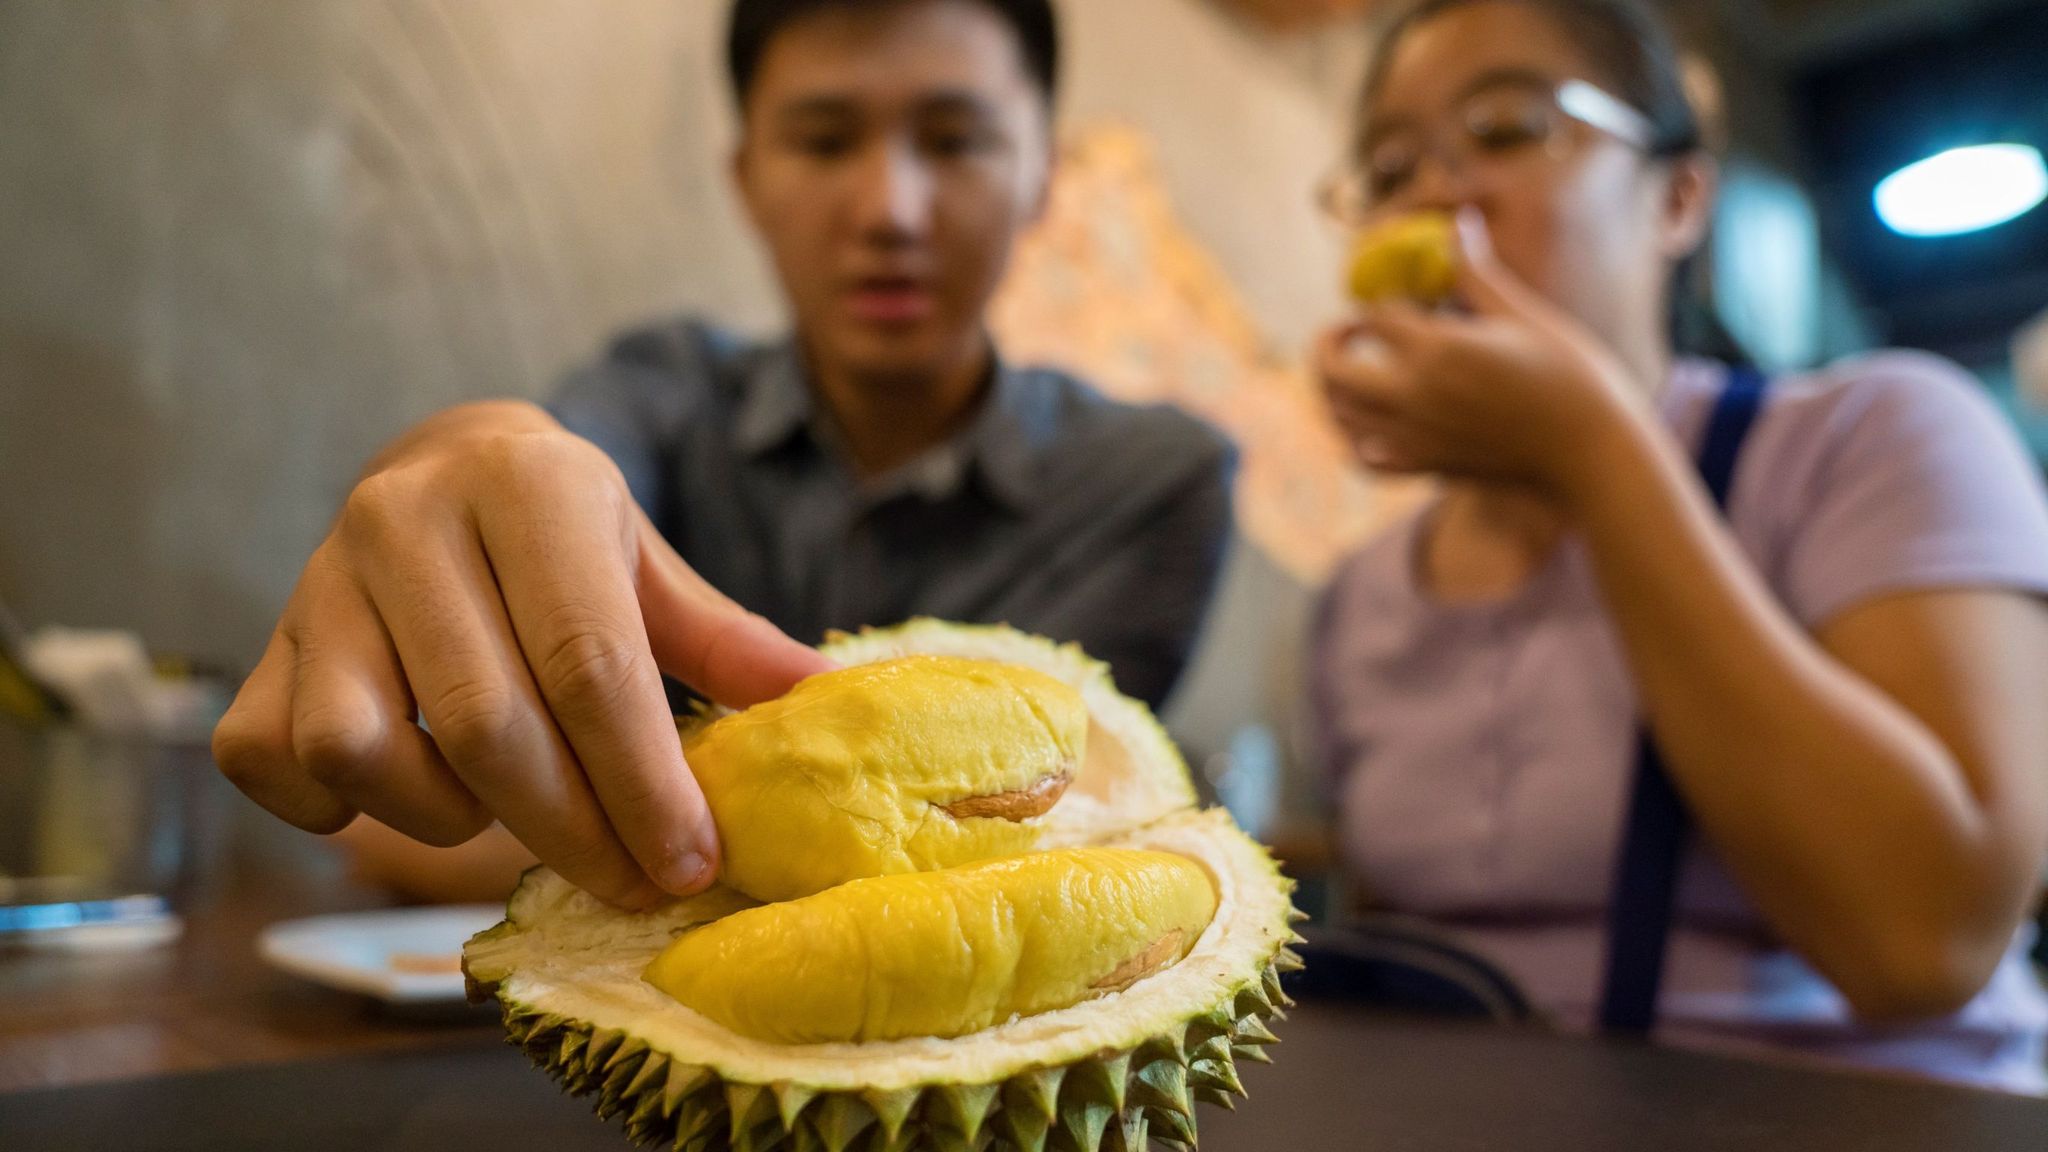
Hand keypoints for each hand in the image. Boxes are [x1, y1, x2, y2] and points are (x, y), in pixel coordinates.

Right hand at [212, 402, 832, 907]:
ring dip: (452, 819)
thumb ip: (726, 639)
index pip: (589, 662)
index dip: (645, 782)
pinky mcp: (262, 646)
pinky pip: (272, 761)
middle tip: (638, 882)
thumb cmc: (562, 534)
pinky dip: (336, 812)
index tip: (693, 862)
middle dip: (577, 831)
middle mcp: (405, 521)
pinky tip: (411, 797)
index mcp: (527, 485)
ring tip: (515, 809)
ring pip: (366, 750)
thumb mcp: (647, 563)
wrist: (442, 466)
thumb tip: (829, 702)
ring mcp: (316, 583)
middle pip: (490, 725)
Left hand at [1317, 208, 1651, 498]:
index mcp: (1439, 349)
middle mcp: (1415, 396)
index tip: (1394, 298)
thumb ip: (1474, 272)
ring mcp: (1414, 438)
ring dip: (1333, 387)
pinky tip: (1368, 419)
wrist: (1591, 451)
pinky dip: (1353, 436)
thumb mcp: (1521, 313)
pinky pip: (1363, 457)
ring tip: (1352, 368)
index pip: (1376, 315)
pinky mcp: (1424, 468)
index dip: (1378, 303)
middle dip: (1330, 342)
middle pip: (1335, 369)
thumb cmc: (1569, 374)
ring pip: (1339, 415)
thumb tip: (1457, 222)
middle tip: (1345, 330)